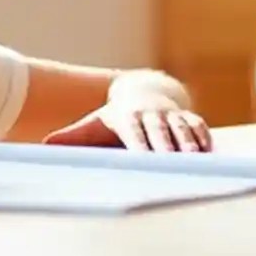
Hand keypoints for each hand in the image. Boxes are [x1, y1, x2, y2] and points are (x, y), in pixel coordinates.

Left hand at [42, 91, 211, 152]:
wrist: (141, 92)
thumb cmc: (114, 118)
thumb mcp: (92, 124)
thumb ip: (72, 137)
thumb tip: (44, 144)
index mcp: (128, 116)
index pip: (135, 131)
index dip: (140, 144)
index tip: (143, 159)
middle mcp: (152, 114)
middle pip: (160, 131)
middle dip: (166, 146)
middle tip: (171, 163)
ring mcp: (172, 114)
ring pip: (182, 128)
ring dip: (188, 143)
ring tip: (195, 160)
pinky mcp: (189, 117)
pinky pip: (199, 126)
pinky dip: (204, 138)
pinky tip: (210, 153)